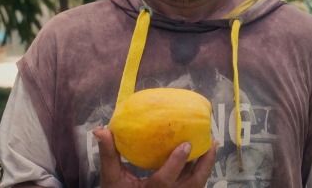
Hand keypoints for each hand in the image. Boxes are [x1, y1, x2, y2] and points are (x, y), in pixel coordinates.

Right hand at [93, 126, 217, 186]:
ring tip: (211, 145)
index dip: (176, 163)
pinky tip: (201, 156)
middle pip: (192, 185)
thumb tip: (100, 129)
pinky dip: (199, 170)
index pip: (165, 181)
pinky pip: (193, 185)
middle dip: (204, 165)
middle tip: (211, 143)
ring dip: (205, 166)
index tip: (186, 144)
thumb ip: (108, 154)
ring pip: (196, 185)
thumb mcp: (110, 177)